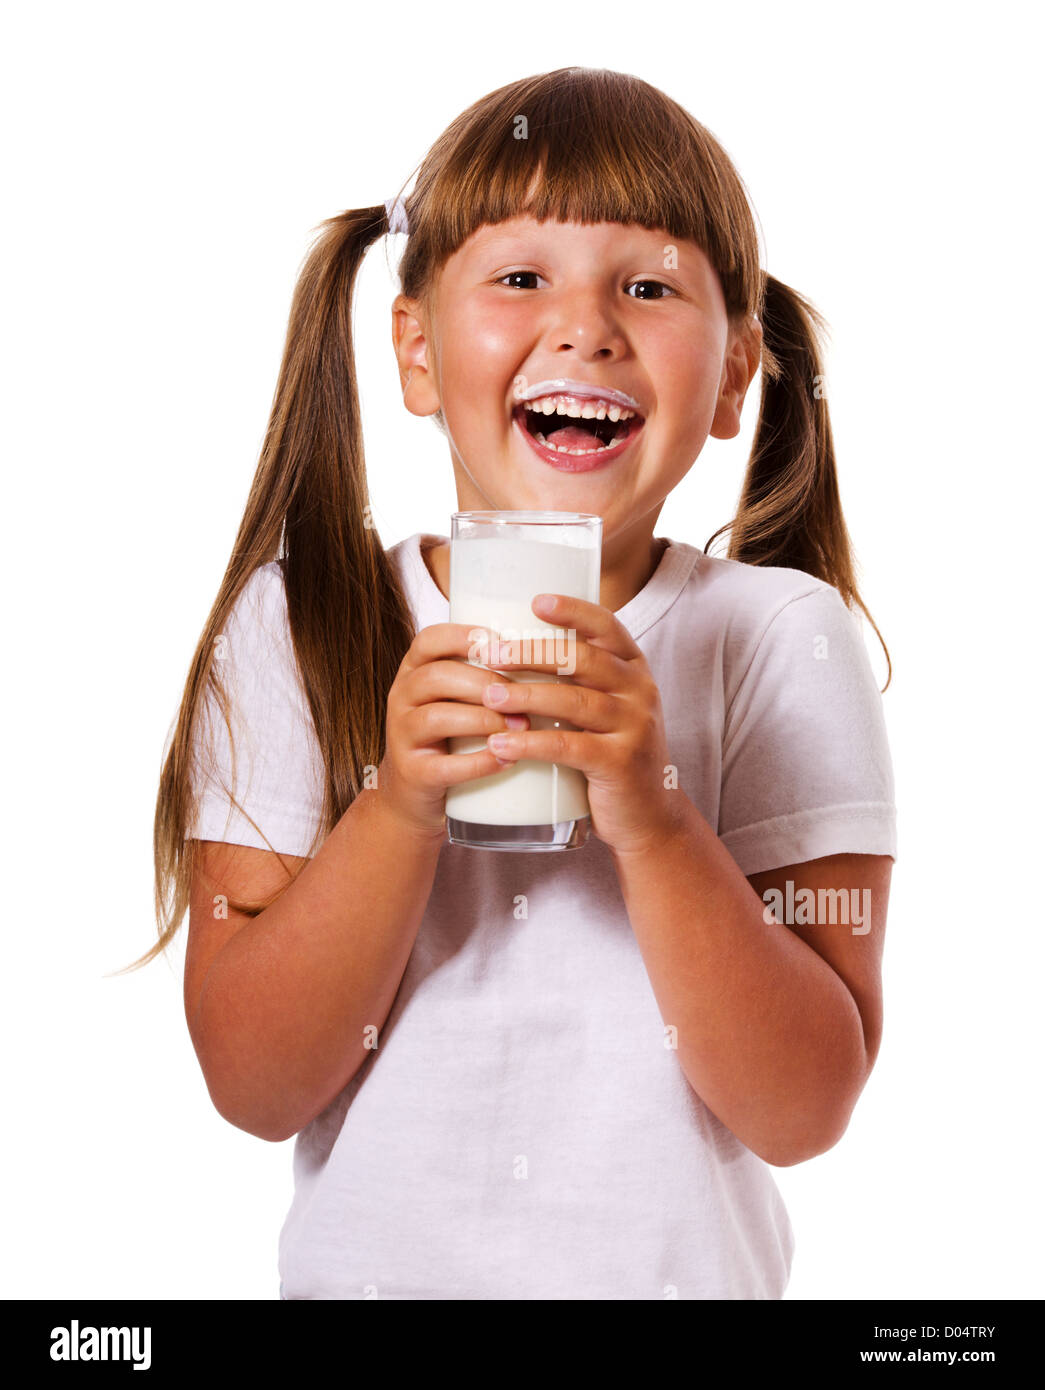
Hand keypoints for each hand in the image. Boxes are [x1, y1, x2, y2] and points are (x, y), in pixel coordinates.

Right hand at [378, 620, 530, 839]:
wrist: (417, 794)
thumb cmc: (450, 736)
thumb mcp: (458, 698)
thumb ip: (486, 674)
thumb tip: (550, 652)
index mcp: (414, 670)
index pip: (430, 640)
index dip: (464, 636)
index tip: (500, 642)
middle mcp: (401, 697)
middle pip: (437, 676)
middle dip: (485, 683)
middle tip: (524, 696)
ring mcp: (402, 736)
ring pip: (436, 717)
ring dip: (484, 719)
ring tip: (520, 727)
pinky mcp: (412, 773)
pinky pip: (444, 766)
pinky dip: (479, 762)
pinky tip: (506, 759)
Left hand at [479, 593, 684, 855]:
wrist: (648, 815)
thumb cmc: (612, 753)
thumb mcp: (606, 708)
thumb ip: (577, 680)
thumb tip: (512, 647)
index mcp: (635, 669)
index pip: (608, 627)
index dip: (574, 610)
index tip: (536, 600)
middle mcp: (640, 691)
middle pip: (583, 660)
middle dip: (532, 653)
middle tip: (490, 652)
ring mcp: (635, 728)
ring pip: (574, 701)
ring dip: (526, 695)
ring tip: (489, 695)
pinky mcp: (620, 764)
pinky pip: (570, 747)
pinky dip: (531, 743)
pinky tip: (501, 742)